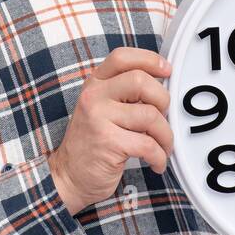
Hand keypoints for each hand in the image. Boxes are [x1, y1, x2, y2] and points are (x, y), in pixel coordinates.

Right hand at [50, 47, 172, 215]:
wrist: (68, 176)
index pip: (122, 57)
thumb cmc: (92, 142)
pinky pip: (147, 144)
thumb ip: (124, 93)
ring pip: (150, 115)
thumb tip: (162, 84)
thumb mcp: (101, 109)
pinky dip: (159, 156)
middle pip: (141, 81)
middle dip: (163, 101)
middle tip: (163, 119)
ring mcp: (98, 118)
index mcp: (95, 84)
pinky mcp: (108, 143)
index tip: (167, 70)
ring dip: (165, 135)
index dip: (149, 59)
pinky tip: (156, 163)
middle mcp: (94, 96)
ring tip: (163, 147)